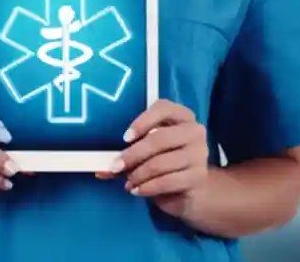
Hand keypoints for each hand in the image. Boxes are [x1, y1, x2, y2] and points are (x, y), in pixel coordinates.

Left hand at [97, 99, 209, 217]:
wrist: (191, 189)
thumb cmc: (164, 162)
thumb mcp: (145, 154)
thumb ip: (126, 157)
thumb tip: (100, 169)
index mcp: (181, 116)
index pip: (164, 108)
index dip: (143, 121)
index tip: (125, 138)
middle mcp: (194, 131)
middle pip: (160, 139)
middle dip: (134, 154)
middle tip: (116, 167)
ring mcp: (199, 154)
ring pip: (161, 163)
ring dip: (138, 175)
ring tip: (128, 183)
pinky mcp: (198, 176)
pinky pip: (168, 181)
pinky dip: (148, 187)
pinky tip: (137, 191)